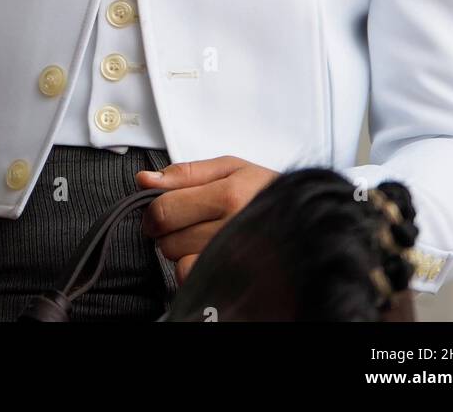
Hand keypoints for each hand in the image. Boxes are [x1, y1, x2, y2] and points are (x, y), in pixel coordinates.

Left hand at [136, 156, 279, 283]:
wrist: (309, 222)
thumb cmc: (266, 191)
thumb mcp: (231, 169)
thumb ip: (185, 173)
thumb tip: (144, 179)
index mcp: (228, 196)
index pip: (163, 209)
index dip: (154, 211)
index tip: (163, 211)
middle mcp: (232, 230)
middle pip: (167, 240)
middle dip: (170, 232)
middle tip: (190, 224)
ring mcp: (236, 261)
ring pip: (179, 264)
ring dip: (183, 253)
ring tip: (203, 241)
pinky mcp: (238, 284)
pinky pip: (196, 282)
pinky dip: (195, 272)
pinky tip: (209, 258)